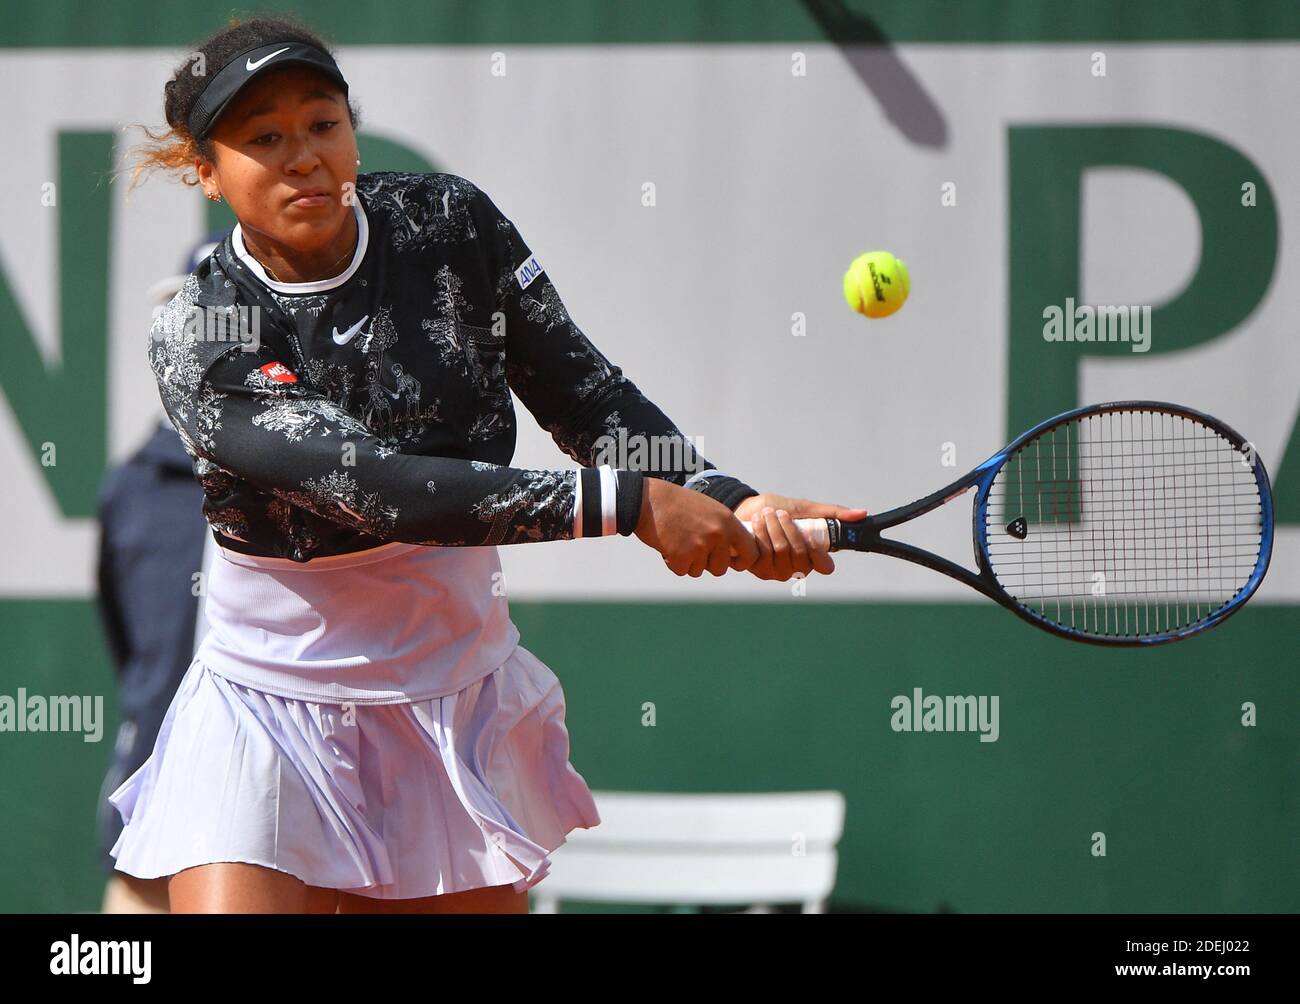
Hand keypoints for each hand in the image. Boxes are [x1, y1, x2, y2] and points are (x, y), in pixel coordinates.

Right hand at [635, 477, 759, 576]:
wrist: (650, 500)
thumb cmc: (679, 505)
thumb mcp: (710, 510)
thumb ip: (725, 529)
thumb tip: (737, 554)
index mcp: (728, 521)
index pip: (750, 552)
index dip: (743, 562)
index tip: (734, 563)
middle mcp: (717, 534)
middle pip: (720, 568)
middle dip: (706, 564)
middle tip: (692, 549)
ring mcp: (700, 545)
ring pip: (699, 571)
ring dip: (688, 562)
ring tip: (678, 542)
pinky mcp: (682, 555)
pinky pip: (682, 571)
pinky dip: (674, 563)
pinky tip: (668, 546)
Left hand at [733, 493, 868, 580]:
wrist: (745, 510)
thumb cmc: (777, 510)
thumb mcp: (805, 508)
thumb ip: (832, 512)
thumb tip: (862, 513)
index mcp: (811, 557)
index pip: (825, 566)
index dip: (819, 553)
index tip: (810, 534)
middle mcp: (796, 569)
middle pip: (799, 553)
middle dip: (788, 528)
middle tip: (780, 513)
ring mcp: (776, 572)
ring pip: (781, 551)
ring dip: (773, 527)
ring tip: (766, 514)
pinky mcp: (757, 570)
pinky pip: (762, 553)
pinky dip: (760, 532)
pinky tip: (756, 523)